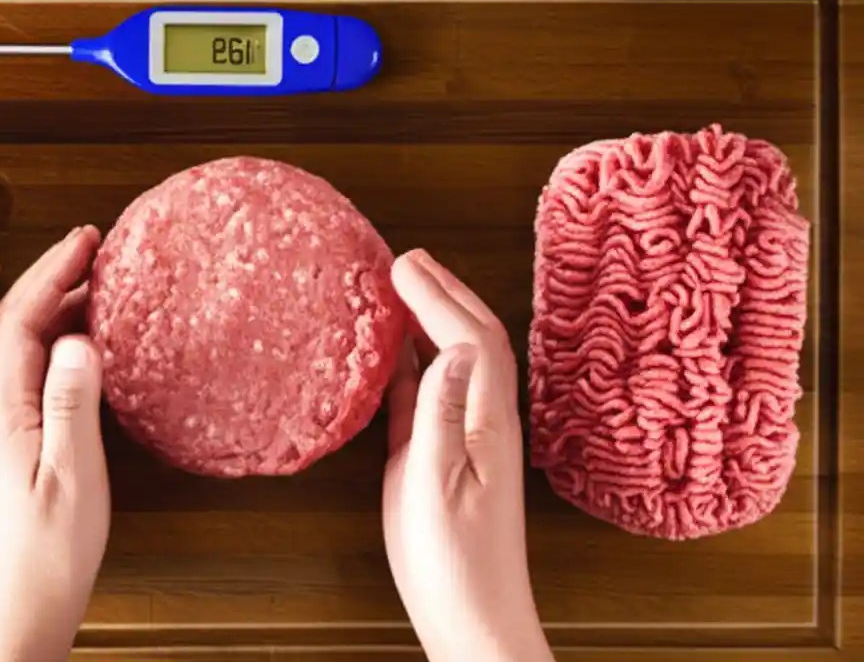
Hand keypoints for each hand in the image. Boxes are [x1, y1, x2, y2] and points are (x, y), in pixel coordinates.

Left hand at [0, 226, 108, 661]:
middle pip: (16, 323)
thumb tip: (76, 337)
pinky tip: (88, 341)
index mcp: (1, 409)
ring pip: (25, 346)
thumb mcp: (71, 472)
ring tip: (100, 282)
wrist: (27, 601)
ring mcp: (3, 423)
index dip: (51, 272)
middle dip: (52, 277)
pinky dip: (60, 341)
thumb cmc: (51, 547)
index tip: (86, 239)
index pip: (20, 320)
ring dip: (57, 306)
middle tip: (96, 246)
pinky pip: (34, 370)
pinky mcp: (16, 438)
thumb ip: (72, 402)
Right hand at [383, 250, 551, 661]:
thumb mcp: (435, 485)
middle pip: (474, 340)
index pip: (472, 339)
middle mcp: (484, 422)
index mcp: (488, 423)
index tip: (403, 263)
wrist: (473, 620)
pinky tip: (391, 354)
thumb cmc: (454, 564)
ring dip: (432, 320)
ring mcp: (465, 439)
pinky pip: (430, 395)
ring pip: (454, 362)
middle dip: (444, 292)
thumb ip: (439, 414)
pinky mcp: (443, 459)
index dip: (439, 296)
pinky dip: (412, 363)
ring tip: (400, 289)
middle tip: (407, 258)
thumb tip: (452, 346)